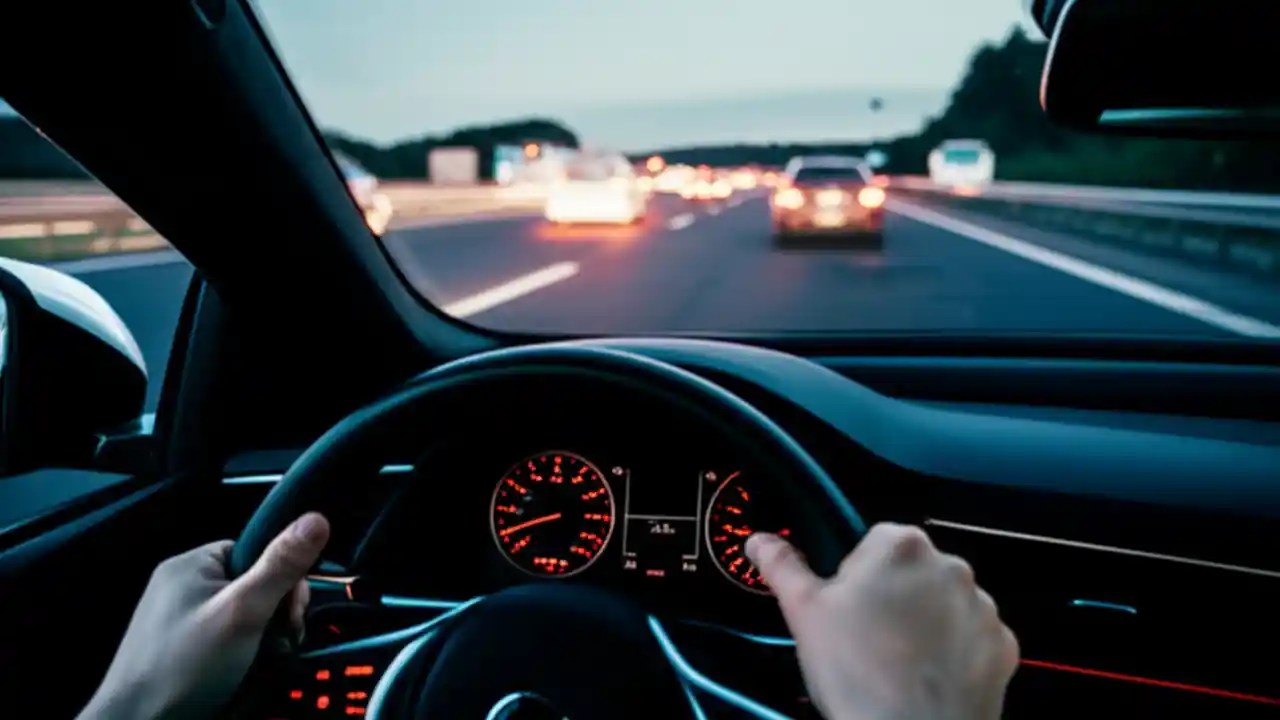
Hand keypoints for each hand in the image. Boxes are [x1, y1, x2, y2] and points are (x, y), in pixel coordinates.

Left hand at [79, 513, 330, 719]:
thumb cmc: (185, 667)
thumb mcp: (243, 612)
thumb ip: (280, 565)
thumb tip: (317, 518)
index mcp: (191, 564)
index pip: (254, 551)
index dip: (282, 579)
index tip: (292, 612)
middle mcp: (181, 586)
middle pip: (252, 584)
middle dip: (274, 613)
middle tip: (279, 642)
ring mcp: (178, 619)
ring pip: (241, 615)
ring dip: (262, 637)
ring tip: (260, 661)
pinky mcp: (179, 648)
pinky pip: (224, 637)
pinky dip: (241, 653)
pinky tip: (244, 671)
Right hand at [746, 523, 1018, 719]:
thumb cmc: (860, 677)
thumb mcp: (803, 613)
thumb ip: (782, 566)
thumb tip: (761, 543)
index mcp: (899, 546)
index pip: (874, 540)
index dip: (855, 575)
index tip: (847, 606)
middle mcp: (949, 567)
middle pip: (911, 570)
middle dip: (892, 597)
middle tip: (866, 638)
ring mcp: (981, 607)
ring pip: (943, 603)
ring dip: (924, 622)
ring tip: (895, 663)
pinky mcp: (1001, 645)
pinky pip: (972, 637)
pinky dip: (954, 652)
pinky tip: (925, 676)